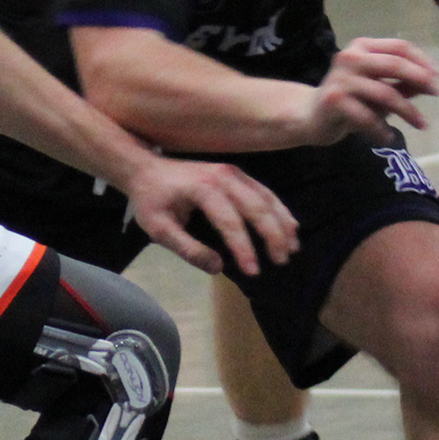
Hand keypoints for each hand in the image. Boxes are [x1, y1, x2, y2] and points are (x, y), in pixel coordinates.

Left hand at [122, 157, 299, 274]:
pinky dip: (279, 209)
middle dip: (272, 235)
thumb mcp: (159, 229)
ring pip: (265, 197)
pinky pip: (264, 191)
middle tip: (282, 261)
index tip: (253, 272)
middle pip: (256, 206)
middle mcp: (223, 177)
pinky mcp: (237, 174)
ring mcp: (232, 172)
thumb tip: (218, 268)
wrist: (146, 167)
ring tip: (293, 247)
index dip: (244, 248)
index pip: (229, 222)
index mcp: (202, 189)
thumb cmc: (151, 199)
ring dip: (282, 222)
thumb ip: (187, 249)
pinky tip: (290, 225)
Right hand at [292, 38, 438, 145]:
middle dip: (420, 79)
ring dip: (408, 111)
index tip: (438, 76)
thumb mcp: (378, 88)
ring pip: (386, 93)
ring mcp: (341, 78)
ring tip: (421, 124)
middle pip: (395, 64)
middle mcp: (350, 57)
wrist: (310, 116)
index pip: (399, 47)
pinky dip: (383, 129)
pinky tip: (389, 137)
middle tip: (437, 93)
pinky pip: (369, 117)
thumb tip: (431, 81)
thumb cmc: (350, 100)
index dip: (422, 60)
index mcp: (362, 47)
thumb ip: (402, 83)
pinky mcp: (335, 101)